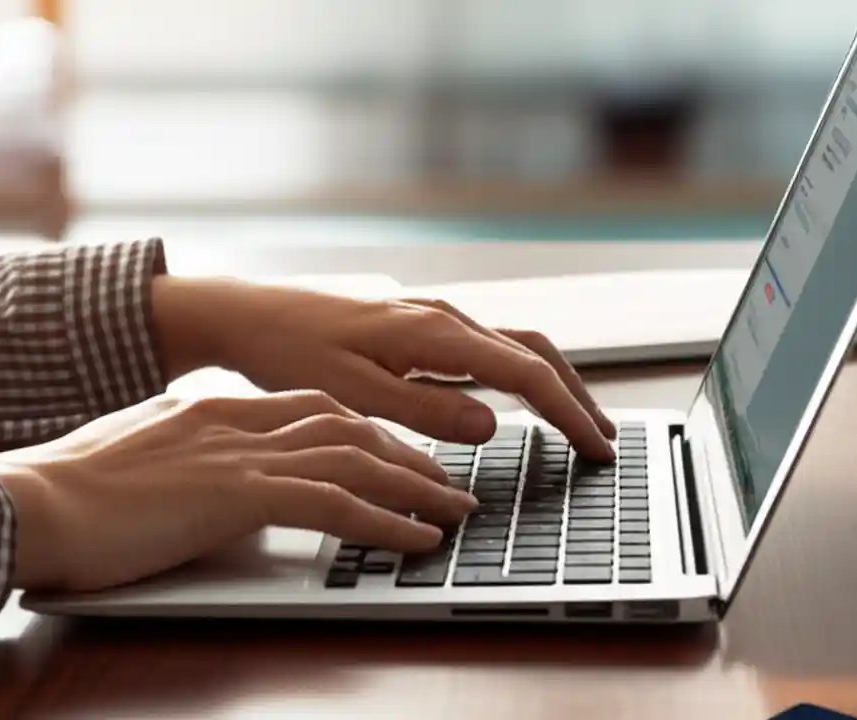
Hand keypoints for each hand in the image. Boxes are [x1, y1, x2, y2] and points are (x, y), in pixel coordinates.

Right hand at [0, 390, 475, 590]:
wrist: (30, 503)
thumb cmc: (67, 494)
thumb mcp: (137, 462)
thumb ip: (182, 462)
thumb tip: (204, 484)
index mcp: (212, 411)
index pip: (310, 409)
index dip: (363, 432)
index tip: (394, 454)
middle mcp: (235, 420)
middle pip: (345, 425)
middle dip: (403, 455)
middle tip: (444, 483)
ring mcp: (239, 452)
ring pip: (354, 457)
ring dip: (414, 487)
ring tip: (453, 513)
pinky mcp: (237, 493)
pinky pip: (333, 502)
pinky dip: (385, 520)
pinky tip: (416, 538)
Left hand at [151, 277, 615, 459]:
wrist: (251, 314)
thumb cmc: (292, 353)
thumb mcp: (354, 394)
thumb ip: (426, 411)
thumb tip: (493, 425)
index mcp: (434, 332)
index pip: (526, 373)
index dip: (569, 413)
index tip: (597, 447)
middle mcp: (444, 316)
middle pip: (535, 351)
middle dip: (576, 397)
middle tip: (604, 442)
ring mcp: (435, 315)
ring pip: (516, 344)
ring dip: (554, 382)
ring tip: (579, 421)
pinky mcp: (422, 323)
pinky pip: (490, 344)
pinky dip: (522, 371)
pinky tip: (523, 396)